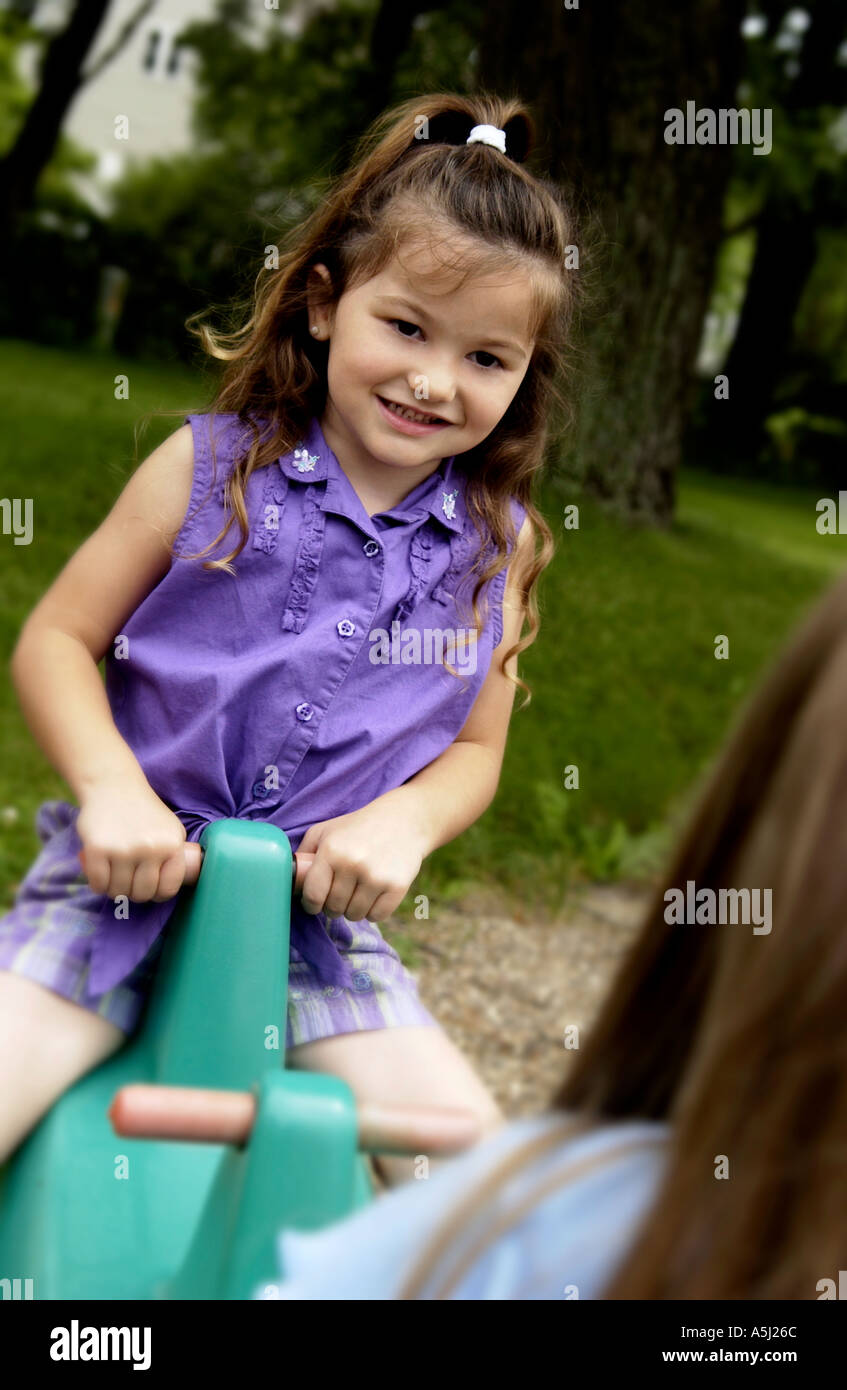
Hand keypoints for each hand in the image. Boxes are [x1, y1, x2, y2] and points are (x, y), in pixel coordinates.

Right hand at [76, 775, 192, 903]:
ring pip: (118, 892)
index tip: (147, 886)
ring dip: (113, 888)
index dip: (155, 893)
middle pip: (141, 894)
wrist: (114, 786)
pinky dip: (97, 884)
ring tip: (113, 874)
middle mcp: (152, 849)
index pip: (167, 889)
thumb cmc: (143, 812)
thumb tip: (164, 890)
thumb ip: (172, 857)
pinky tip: (99, 873)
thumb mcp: (170, 830)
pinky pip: (98, 884)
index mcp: (173, 845)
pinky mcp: (98, 849)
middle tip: (126, 879)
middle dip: (132, 891)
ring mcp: (124, 850)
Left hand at [293, 800, 427, 921]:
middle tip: (340, 893)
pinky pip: (377, 916)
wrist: (404, 820)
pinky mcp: (397, 886)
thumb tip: (288, 880)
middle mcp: (352, 864)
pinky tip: (374, 895)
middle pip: (333, 909)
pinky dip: (373, 911)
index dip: (311, 904)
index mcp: (331, 851)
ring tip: (357, 892)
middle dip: (333, 906)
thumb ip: (304, 854)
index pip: (313, 896)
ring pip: (354, 915)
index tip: (315, 902)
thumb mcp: (325, 831)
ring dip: (353, 909)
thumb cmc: (357, 827)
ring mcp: (376, 877)